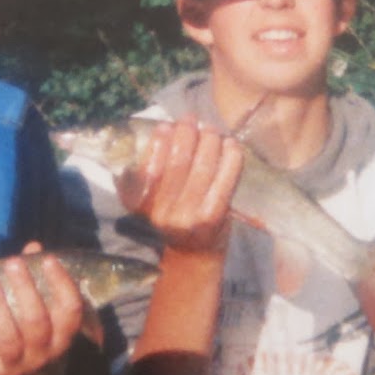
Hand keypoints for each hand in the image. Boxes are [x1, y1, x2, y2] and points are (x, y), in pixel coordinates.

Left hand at [0, 243, 84, 374]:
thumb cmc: (40, 345)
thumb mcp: (50, 321)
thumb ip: (42, 284)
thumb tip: (33, 247)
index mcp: (62, 338)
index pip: (70, 310)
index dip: (62, 284)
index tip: (48, 260)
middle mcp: (43, 353)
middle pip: (36, 322)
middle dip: (25, 291)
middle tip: (13, 264)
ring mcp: (17, 366)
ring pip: (8, 339)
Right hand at [116, 117, 244, 252]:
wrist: (194, 254)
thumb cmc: (175, 217)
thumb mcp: (152, 200)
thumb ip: (149, 173)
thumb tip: (163, 130)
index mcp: (143, 207)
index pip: (150, 168)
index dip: (159, 143)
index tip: (166, 124)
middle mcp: (163, 214)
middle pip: (178, 164)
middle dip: (186, 135)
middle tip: (192, 120)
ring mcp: (189, 217)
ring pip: (202, 168)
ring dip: (209, 142)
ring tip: (211, 129)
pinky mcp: (213, 218)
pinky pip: (224, 180)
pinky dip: (231, 159)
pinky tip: (231, 144)